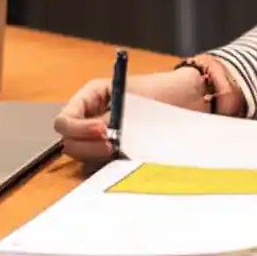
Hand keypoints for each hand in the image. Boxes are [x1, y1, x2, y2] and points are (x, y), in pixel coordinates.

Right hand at [54, 69, 206, 163]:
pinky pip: (104, 164)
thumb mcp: (135, 101)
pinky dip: (111, 164)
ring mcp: (102, 138)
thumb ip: (112, 118)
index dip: (77, 129)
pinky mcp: (116, 153)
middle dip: (87, 146)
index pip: (65, 120)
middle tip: (112, 147)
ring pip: (85, 156)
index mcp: (90, 97)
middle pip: (70, 142)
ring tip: (122, 150)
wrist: (190, 100)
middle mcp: (91, 118)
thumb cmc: (163, 92)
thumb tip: (98, 135)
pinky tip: (128, 156)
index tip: (101, 132)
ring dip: (99, 156)